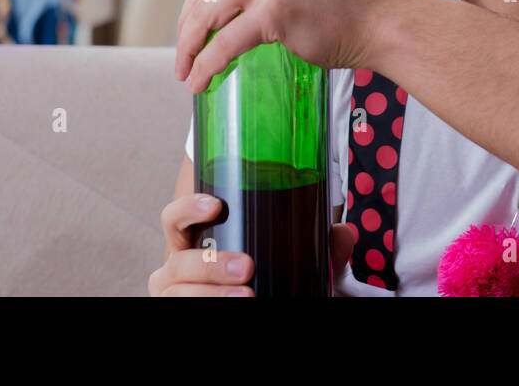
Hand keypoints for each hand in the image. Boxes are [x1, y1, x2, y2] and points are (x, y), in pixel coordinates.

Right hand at [148, 192, 356, 295]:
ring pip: (179, 294)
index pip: (174, 218)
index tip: (216, 205)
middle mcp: (176, 269)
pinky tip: (234, 309)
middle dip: (211, 264)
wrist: (249, 301)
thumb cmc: (253, 276)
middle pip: (178, 261)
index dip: (188, 208)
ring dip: (211, 295)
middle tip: (247, 265)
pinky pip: (185, 312)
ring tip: (247, 297)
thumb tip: (344, 235)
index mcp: (192, 242)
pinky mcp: (179, 313)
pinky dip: (209, 309)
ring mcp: (174, 296)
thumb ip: (313, 245)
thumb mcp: (280, 257)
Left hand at [174, 0, 401, 93]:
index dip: (194, 0)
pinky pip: (224, 44)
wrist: (381, 17)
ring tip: (186, 72)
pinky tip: (201, 81)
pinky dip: (206, 66)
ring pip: (205, 15)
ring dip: (189, 48)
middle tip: (184, 54)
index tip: (190, 25)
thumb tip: (223, 3)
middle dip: (187, 27)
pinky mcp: (273, 11)